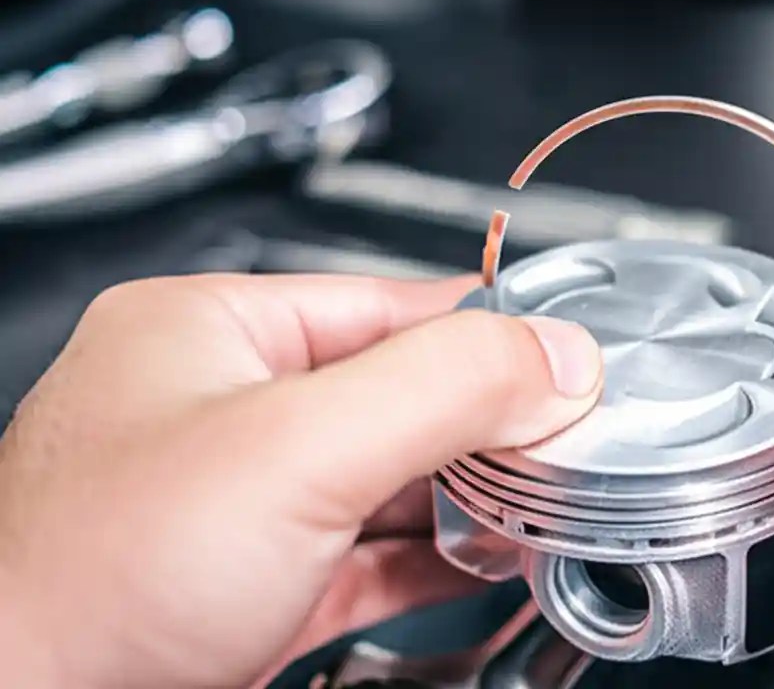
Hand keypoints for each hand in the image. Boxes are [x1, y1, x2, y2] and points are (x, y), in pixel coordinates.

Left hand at [0, 273, 602, 687]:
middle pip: (399, 397)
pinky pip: (371, 555)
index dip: (487, 335)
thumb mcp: (296, 451)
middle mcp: (223, 412)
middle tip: (565, 448)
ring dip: (471, 499)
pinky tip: (492, 563)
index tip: (568, 365)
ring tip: (546, 506)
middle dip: (489, 429)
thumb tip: (554, 358)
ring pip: (389, 481)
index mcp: (210, 334)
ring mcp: (238, 507)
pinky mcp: (253, 590)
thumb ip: (441, 388)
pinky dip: (438, 559)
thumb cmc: (84, 587)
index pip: (389, 304)